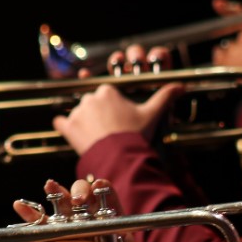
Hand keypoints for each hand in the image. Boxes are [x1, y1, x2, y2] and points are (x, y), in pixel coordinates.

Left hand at [53, 45, 183, 154]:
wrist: (119, 156)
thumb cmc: (135, 134)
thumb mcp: (151, 114)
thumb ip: (165, 97)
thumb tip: (181, 86)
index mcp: (108, 91)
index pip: (106, 95)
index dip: (112, 107)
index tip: (116, 118)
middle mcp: (90, 98)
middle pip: (92, 104)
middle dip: (98, 115)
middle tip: (108, 130)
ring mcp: (77, 112)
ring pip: (79, 114)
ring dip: (84, 123)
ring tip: (96, 137)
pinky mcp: (68, 127)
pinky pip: (60, 122)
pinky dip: (64, 126)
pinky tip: (71, 132)